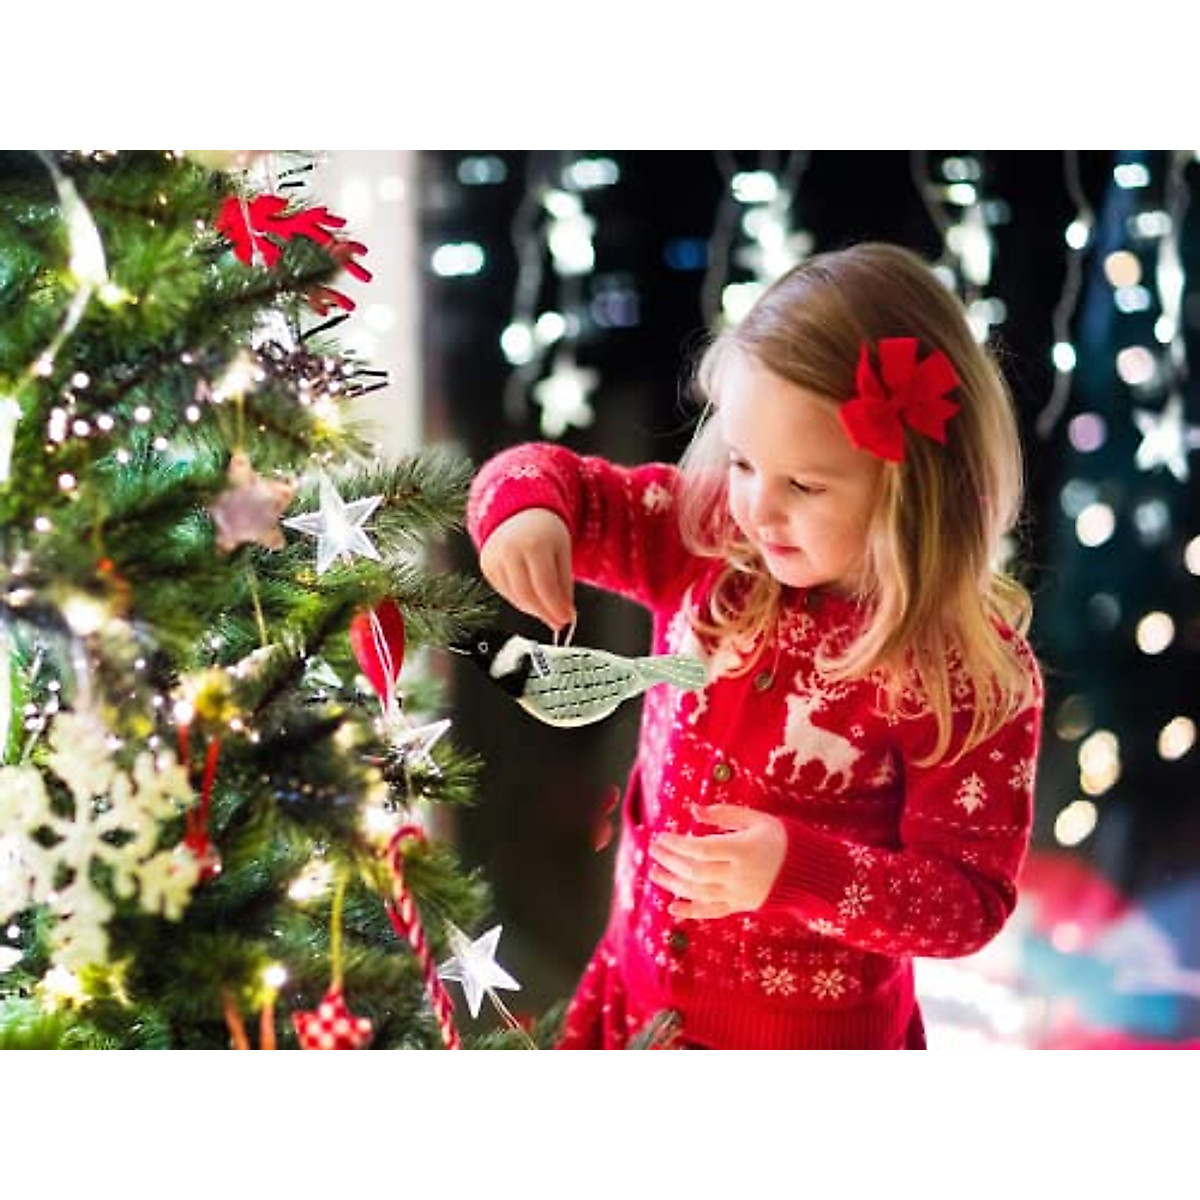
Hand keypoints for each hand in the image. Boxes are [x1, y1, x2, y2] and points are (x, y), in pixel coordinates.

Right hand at [479, 508, 575, 633]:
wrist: (519, 512)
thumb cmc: (544, 531)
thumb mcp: (562, 552)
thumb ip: (564, 585)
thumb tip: (565, 615)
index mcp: (534, 544)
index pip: (545, 586)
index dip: (556, 607)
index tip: (566, 619)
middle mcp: (510, 551)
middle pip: (527, 595)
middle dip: (544, 613)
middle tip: (558, 621)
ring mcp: (494, 559)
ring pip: (515, 597)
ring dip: (533, 609)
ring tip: (547, 608)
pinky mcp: (487, 566)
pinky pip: (505, 592)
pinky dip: (520, 600)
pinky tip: (532, 597)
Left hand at [648, 805, 786, 920]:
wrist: (812, 872)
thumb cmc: (782, 838)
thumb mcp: (757, 819)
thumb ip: (724, 814)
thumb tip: (693, 809)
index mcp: (742, 850)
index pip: (700, 849)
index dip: (677, 844)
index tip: (661, 836)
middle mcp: (738, 875)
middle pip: (695, 871)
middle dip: (670, 861)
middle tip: (653, 849)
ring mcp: (739, 894)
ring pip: (699, 893)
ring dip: (673, 884)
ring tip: (654, 872)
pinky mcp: (741, 906)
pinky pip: (712, 912)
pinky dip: (691, 912)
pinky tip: (673, 908)